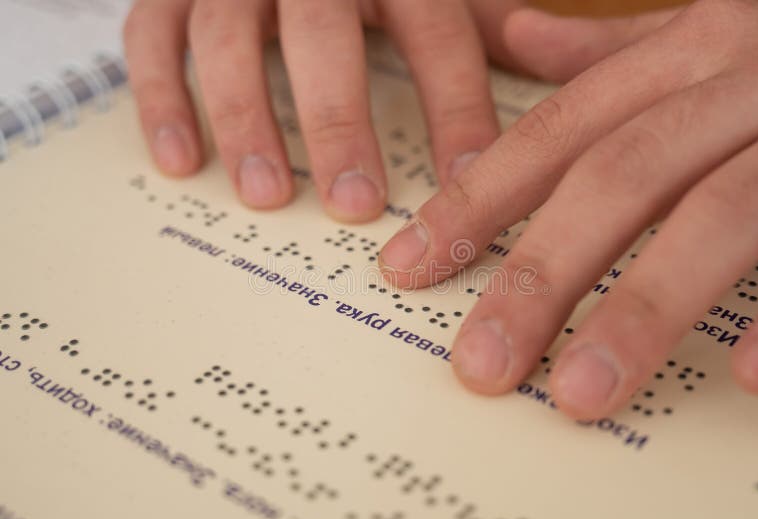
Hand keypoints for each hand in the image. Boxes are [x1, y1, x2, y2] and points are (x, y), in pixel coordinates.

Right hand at [123, 0, 529, 221]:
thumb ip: (483, 22)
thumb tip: (551, 70)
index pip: (436, 31)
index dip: (456, 109)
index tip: (469, 189)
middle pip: (323, 34)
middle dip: (338, 119)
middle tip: (354, 203)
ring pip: (229, 36)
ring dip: (245, 118)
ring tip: (268, 196)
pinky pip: (152, 35)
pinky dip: (162, 97)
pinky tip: (180, 162)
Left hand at [378, 0, 757, 418]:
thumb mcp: (715, 27)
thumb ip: (614, 48)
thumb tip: (517, 37)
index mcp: (697, 46)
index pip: (559, 131)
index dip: (476, 199)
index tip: (410, 267)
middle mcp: (754, 76)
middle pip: (620, 178)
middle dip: (541, 275)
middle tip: (479, 366)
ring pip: (720, 216)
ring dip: (642, 310)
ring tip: (574, 395)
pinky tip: (748, 375)